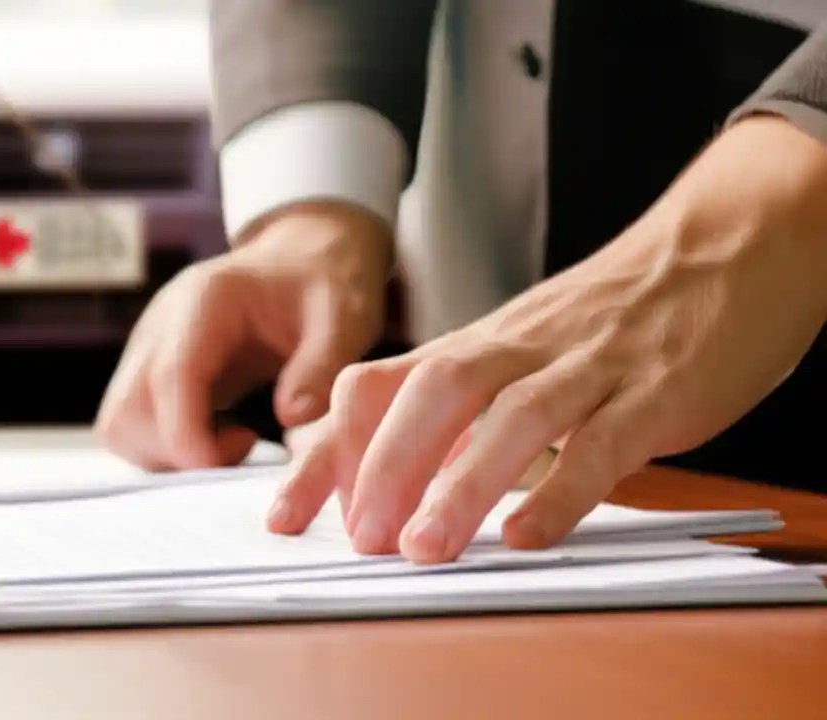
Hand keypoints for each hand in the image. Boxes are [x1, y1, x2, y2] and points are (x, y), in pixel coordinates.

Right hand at [97, 202, 393, 469]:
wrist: (300, 263)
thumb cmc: (322, 286)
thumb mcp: (343, 315)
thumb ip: (321, 363)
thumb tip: (290, 417)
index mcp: (203, 302)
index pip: (169, 378)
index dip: (189, 435)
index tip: (236, 457)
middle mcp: (159, 326)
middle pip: (128, 410)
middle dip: (178, 451)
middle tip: (244, 445)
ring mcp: (147, 351)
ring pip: (122, 426)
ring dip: (170, 455)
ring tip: (236, 441)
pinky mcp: (149, 374)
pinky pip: (135, 428)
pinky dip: (171, 449)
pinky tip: (222, 435)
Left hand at [269, 116, 826, 561]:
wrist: (723, 246)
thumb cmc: (609, 314)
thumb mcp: (517, 348)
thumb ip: (458, 406)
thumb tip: (385, 476)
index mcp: (476, 344)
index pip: (377, 385)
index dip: (330, 449)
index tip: (291, 509)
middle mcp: (519, 350)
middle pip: (434, 393)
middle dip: (383, 466)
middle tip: (359, 538)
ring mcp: (588, 367)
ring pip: (512, 418)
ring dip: (460, 485)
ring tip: (424, 548)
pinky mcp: (655, 393)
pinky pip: (604, 442)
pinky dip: (563, 491)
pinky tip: (528, 534)